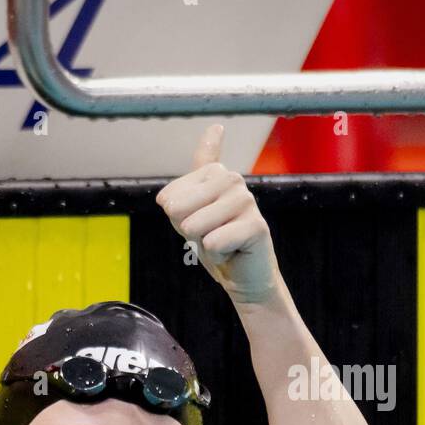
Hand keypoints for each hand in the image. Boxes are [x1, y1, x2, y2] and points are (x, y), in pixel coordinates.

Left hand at [156, 124, 281, 304]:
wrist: (244, 276)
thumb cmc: (214, 243)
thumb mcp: (187, 215)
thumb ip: (183, 184)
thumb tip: (198, 148)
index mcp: (214, 172)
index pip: (167, 198)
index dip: (177, 220)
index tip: (201, 225)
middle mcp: (232, 179)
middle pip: (177, 209)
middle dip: (189, 231)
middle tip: (212, 236)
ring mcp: (246, 200)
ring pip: (193, 225)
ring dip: (203, 245)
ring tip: (223, 244)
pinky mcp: (256, 225)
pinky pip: (213, 243)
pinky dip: (217, 256)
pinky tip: (233, 252)